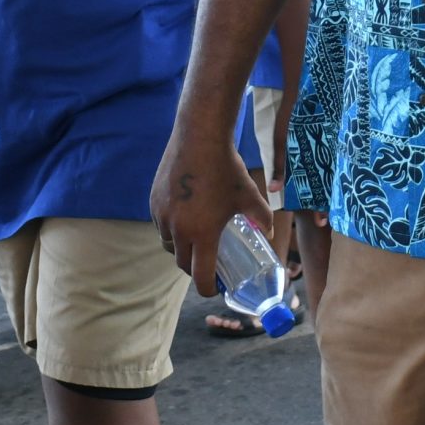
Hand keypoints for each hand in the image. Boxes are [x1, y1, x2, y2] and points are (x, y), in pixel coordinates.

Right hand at [151, 123, 272, 297]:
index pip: (199, 276)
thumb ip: (262, 218)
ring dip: (180, 248)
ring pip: (168, 244)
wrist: (199, 137)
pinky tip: (184, 218)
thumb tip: (270, 235)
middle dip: (194, 268)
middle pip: (182, 263)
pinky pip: (160, 225)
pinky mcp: (153, 201)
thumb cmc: (227, 168)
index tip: (214, 287)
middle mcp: (178, 229)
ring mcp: (162, 215)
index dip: (207, 288)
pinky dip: (170, 229)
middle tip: (207, 264)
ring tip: (194, 240)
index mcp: (202, 234)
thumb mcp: (249, 195)